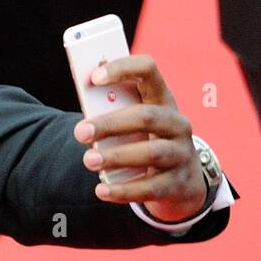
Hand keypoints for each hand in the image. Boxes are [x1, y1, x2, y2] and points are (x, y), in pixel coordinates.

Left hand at [72, 55, 205, 222]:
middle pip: (146, 117)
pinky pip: (151, 187)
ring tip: (88, 161)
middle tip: (80, 133)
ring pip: (152, 153)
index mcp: (162, 99)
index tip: (93, 77)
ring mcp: (182, 154)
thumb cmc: (144, 142)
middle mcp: (177, 124)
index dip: (122, 69)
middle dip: (110, 124)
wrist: (180, 180)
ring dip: (117, 157)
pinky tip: (102, 191)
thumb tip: (82, 124)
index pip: (148, 71)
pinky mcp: (178, 183)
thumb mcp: (132, 124)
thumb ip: (110, 115)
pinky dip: (124, 190)